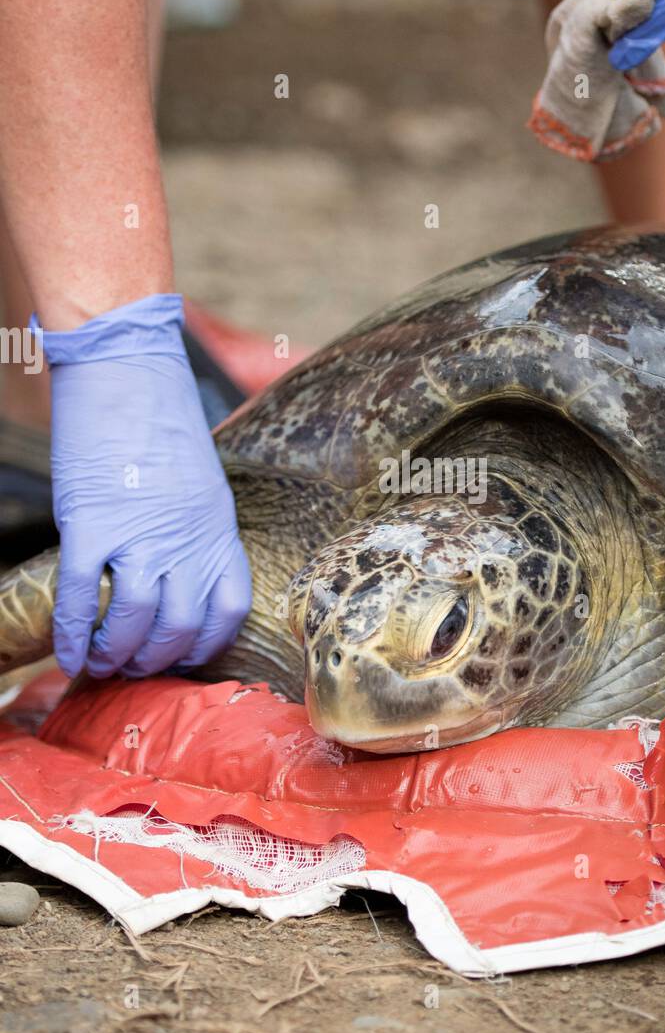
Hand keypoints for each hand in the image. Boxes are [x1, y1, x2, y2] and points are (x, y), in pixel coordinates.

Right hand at [42, 294, 250, 678]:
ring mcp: (139, 532)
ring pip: (132, 622)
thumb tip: (173, 574)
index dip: (206, 645)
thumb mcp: (200, 479)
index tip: (184, 656)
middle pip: (180, 626)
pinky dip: (72, 633)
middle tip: (133, 667)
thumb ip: (193, 529)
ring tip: (100, 663)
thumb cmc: (158, 417)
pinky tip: (68, 651)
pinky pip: (80, 596)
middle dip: (155, 659)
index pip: (228, 609)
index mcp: (217, 526)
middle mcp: (186, 536)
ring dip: (114, 655)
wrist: (124, 365)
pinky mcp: (91, 522)